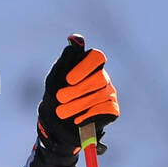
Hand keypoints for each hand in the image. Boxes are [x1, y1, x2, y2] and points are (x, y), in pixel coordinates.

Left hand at [37, 35, 118, 156]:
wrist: (57, 127)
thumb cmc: (56, 99)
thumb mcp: (55, 78)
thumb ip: (66, 59)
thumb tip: (75, 38)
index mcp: (90, 66)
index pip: (97, 57)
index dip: (84, 67)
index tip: (69, 79)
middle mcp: (102, 78)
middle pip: (99, 77)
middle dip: (77, 90)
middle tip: (60, 98)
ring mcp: (109, 94)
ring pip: (101, 95)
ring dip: (78, 104)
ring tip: (62, 112)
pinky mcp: (112, 111)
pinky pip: (107, 109)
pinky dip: (90, 115)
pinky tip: (78, 120)